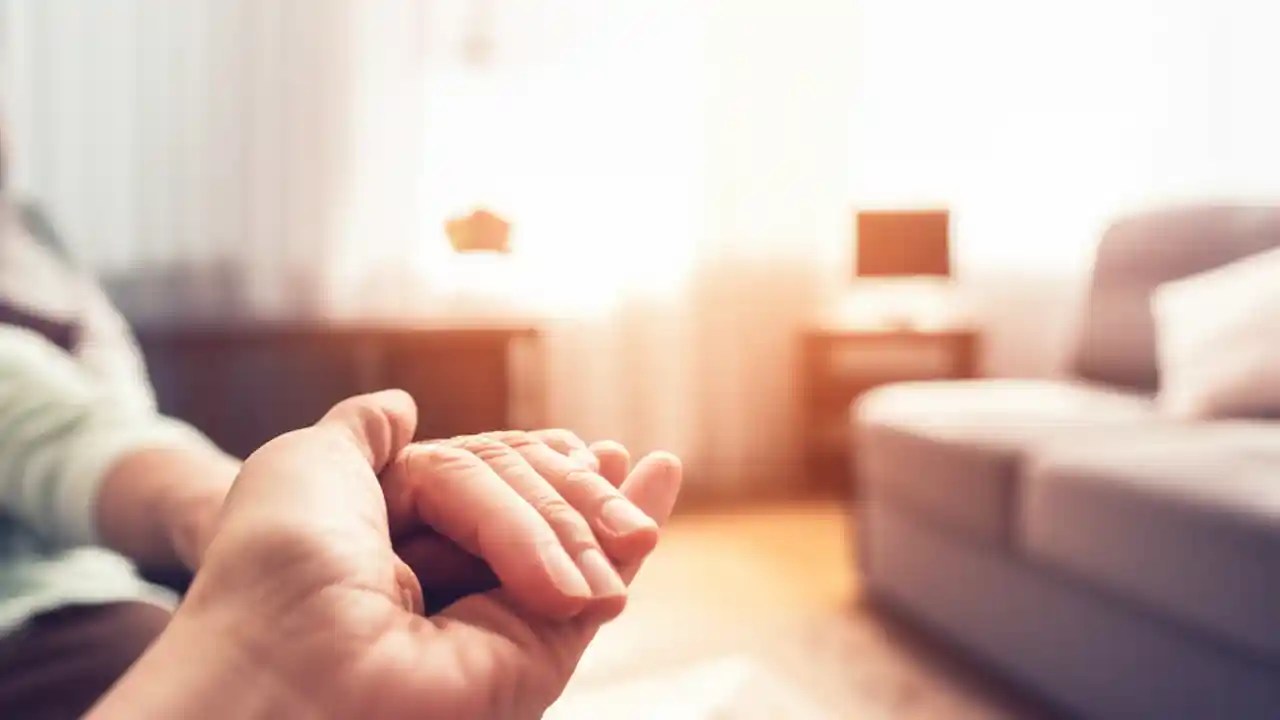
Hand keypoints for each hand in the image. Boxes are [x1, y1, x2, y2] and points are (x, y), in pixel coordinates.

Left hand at [91, 391, 681, 718]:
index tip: (572, 440)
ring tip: (650, 467)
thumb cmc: (278, 562)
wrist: (294, 660)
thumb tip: (401, 404)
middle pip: (531, 504)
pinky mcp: (533, 651)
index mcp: (389, 537)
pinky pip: (596, 584)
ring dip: (609, 501)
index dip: (527, 458)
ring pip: (569, 539)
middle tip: (610, 454)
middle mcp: (443, 582)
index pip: (478, 479)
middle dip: (573, 481)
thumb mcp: (306, 464)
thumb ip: (360, 433)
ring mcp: (491, 617)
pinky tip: (661, 475)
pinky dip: (630, 530)